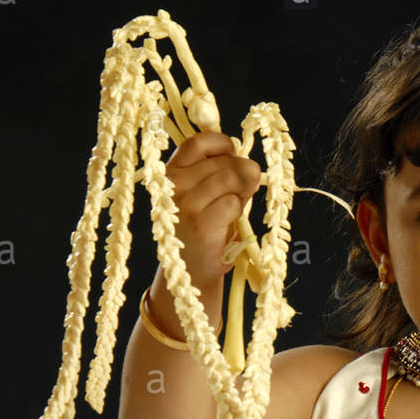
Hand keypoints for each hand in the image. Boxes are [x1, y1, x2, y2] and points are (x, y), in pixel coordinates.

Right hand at [162, 130, 262, 290]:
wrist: (188, 276)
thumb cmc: (199, 233)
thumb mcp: (200, 198)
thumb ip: (216, 175)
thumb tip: (249, 165)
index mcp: (170, 174)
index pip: (198, 142)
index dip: (223, 144)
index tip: (235, 154)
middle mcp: (173, 186)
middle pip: (223, 162)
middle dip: (243, 174)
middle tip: (244, 192)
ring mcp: (186, 205)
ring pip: (231, 179)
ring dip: (242, 193)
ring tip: (235, 208)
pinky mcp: (201, 225)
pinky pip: (233, 203)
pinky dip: (239, 211)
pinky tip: (231, 223)